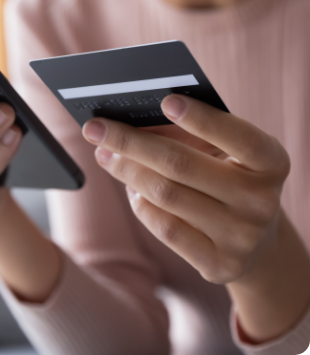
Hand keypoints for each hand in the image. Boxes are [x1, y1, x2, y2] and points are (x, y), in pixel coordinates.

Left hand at [82, 94, 289, 285]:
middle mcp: (262, 201)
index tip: (165, 101)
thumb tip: (130, 123)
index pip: (240, 137)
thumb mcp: (224, 153)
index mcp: (271, 162)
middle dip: (129, 142)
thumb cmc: (230, 179)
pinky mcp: (219, 265)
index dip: (203, 119)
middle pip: (181, 165)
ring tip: (106, 154)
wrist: (256, 241)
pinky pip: (164, 227)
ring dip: (126, 170)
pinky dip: (140, 203)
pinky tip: (131, 189)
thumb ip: (188, 135)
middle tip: (95, 128)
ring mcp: (241, 237)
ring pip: (165, 194)